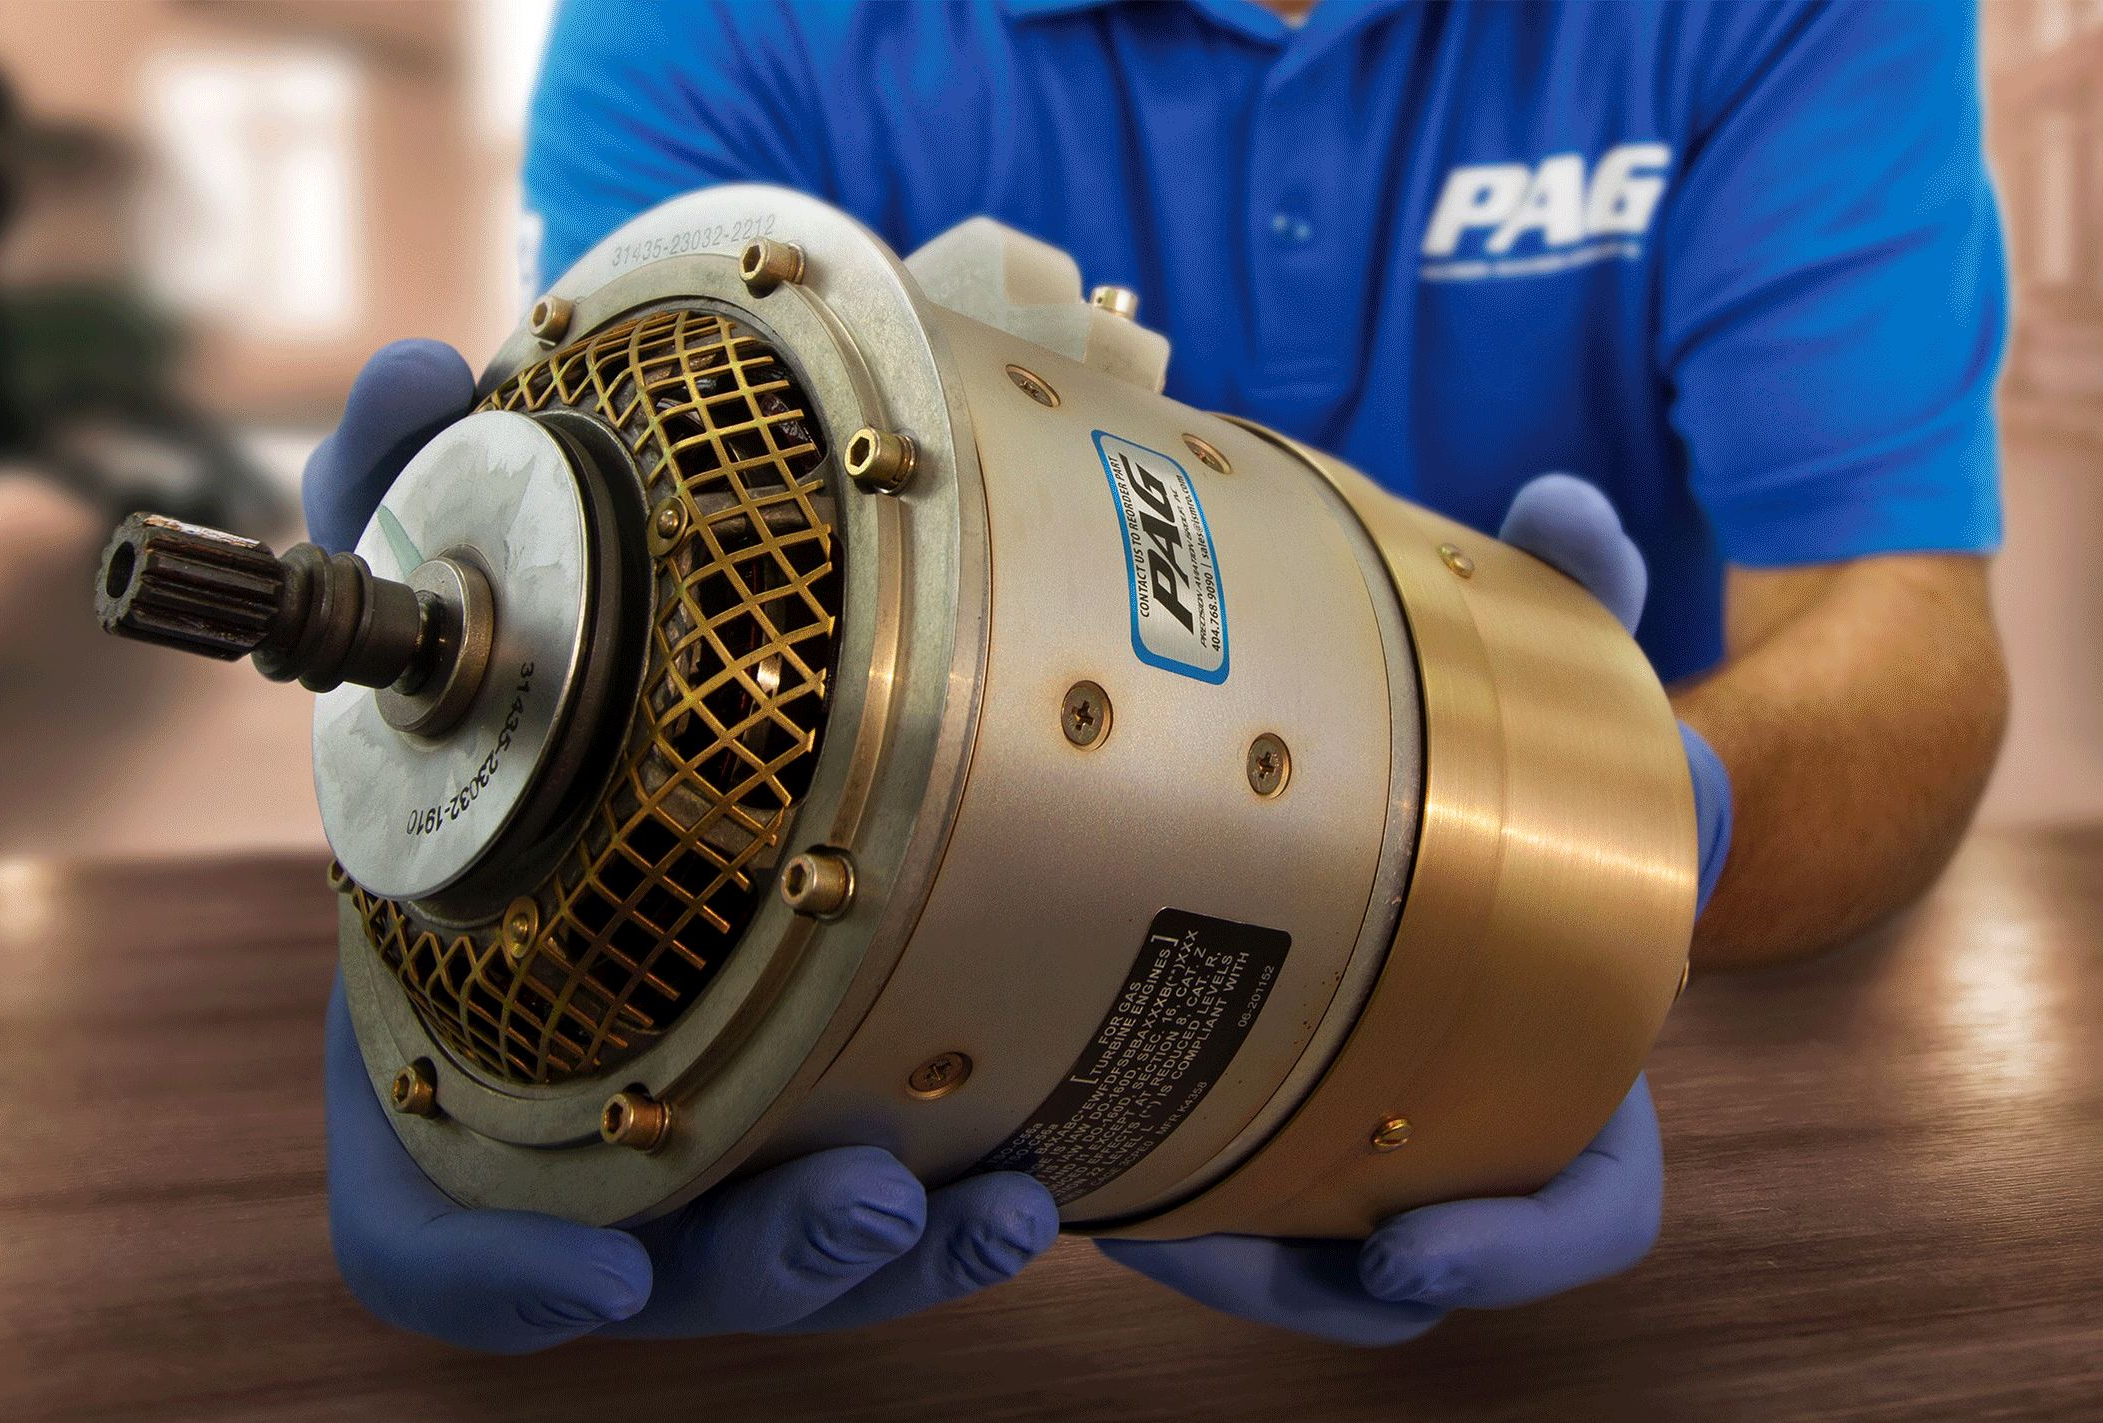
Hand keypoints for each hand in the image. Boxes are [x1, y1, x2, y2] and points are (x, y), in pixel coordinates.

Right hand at [312, 341, 1057, 1353]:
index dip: (493, 1273)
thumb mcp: (450, 582)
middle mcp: (583, 1111)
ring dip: (894, 1251)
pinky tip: (1043, 1168)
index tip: (597, 1269)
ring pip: (789, 1255)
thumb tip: (413, 381)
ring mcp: (713, 1118)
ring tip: (993, 1198)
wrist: (625, 695)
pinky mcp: (825, 1096)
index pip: (428, 1224)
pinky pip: (894, 1199)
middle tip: (856, 1197)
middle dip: (760, 1259)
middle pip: (654, 1264)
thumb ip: (400, 496)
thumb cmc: (519, 679)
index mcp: (453, 1039)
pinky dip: (960, 1208)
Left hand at [1096, 473, 1726, 1346]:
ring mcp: (1365, 1133)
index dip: (1517, 1245)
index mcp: (1571, 1056)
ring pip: (1303, 1258)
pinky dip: (1160, 1205)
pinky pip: (1218, 1205)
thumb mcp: (1540, 670)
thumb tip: (1567, 506)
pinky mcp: (1264, 1121)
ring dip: (1225, 1262)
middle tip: (1217, 1258)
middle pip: (1415, 1265)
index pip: (1586, 1197)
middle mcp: (1473, 1118)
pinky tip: (1063, 1172)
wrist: (1440, 795)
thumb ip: (1570, 592)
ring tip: (1132, 1230)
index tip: (1410, 1256)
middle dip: (1325, 1284)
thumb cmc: (1508, 761)